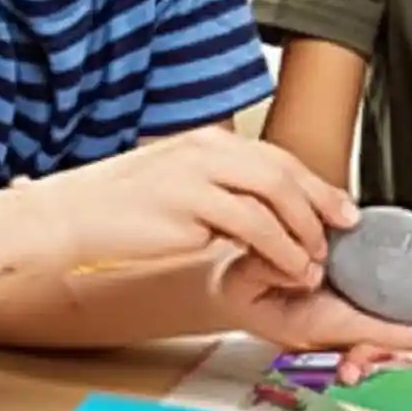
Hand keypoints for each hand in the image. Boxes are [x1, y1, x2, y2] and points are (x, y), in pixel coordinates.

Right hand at [29, 127, 357, 285]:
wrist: (69, 219)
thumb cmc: (119, 210)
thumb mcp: (178, 187)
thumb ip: (220, 190)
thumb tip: (262, 211)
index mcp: (206, 143)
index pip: (276, 157)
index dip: (315, 184)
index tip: (341, 207)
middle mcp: (206, 150)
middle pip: (283, 170)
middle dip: (321, 202)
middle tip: (342, 230)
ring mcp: (198, 174)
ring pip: (274, 195)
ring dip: (303, 231)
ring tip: (313, 260)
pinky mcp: (189, 205)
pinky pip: (252, 225)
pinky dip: (279, 248)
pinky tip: (287, 267)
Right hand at [213, 254, 411, 373]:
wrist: (236, 291)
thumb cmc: (243, 285)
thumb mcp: (250, 273)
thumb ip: (277, 266)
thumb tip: (312, 269)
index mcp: (324, 323)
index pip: (384, 332)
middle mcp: (346, 328)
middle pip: (404, 338)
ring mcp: (354, 320)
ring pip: (403, 330)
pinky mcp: (357, 305)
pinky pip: (394, 312)